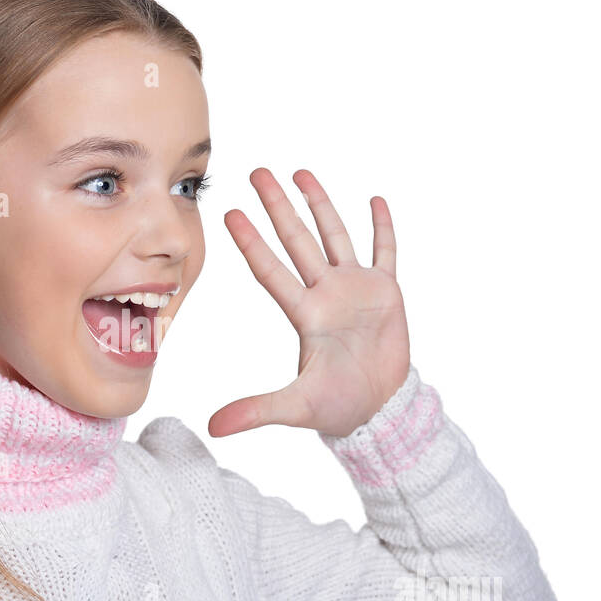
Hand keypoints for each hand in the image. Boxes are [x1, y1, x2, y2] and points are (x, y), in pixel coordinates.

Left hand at [208, 168, 409, 439]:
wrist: (378, 410)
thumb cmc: (336, 408)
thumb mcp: (295, 408)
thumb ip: (256, 411)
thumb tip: (213, 428)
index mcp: (304, 314)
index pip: (271, 270)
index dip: (252, 242)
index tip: (231, 213)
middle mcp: (325, 293)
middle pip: (297, 240)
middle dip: (278, 206)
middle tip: (256, 171)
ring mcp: (355, 289)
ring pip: (335, 236)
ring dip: (320, 204)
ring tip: (301, 172)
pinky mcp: (387, 293)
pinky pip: (385, 253)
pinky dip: (382, 228)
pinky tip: (375, 200)